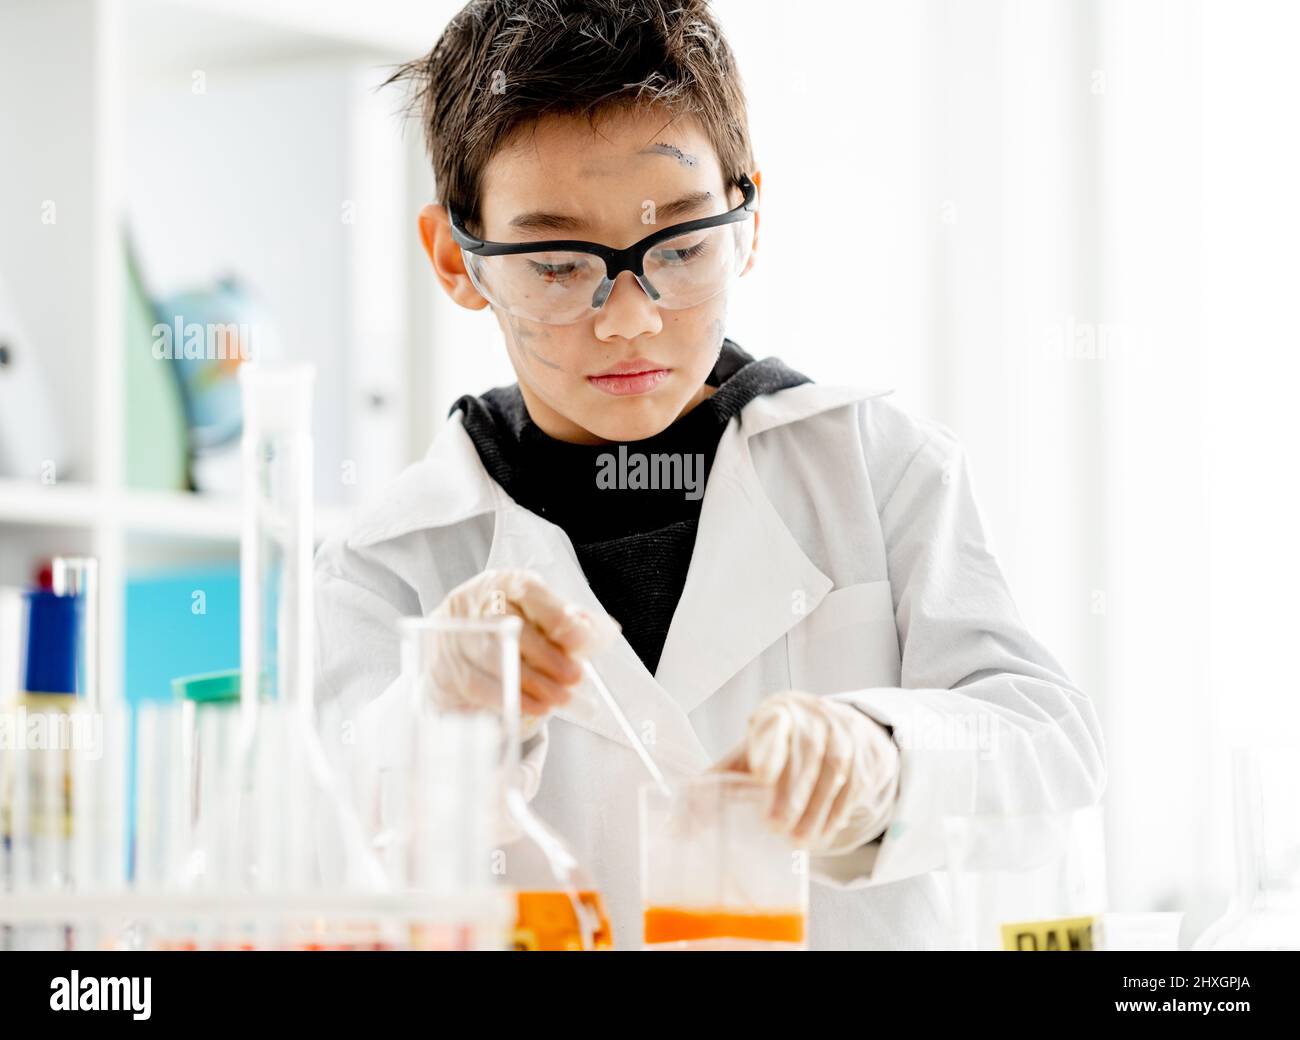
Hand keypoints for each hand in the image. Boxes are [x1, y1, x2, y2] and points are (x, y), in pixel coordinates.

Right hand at [426, 568, 618, 718]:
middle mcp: (471, 602)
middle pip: (510, 629)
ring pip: (491, 661)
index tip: (581, 640)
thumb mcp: (539, 613)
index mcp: (502, 582)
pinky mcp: (439, 665)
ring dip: (529, 685)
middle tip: (573, 679)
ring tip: (556, 700)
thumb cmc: (509, 626)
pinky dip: (505, 700)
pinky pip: (473, 686)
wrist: (457, 638)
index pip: (528, 591)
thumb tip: (601, 633)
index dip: (556, 616)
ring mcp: (451, 633)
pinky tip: (528, 707)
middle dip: (547, 659)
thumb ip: (569, 621)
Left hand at [714, 691, 899, 853]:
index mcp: (779, 713)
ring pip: (833, 771)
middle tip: (773, 827)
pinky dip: (837, 813)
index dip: (770, 746)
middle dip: (791, 793)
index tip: (760, 773)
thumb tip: (680, 821)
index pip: (775, 722)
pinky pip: (854, 785)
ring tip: (796, 841)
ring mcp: (845, 732)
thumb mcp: (752, 752)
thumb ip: (719, 781)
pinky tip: (822, 834)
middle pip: (806, 753)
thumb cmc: (783, 746)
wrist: (837, 728)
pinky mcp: (866, 753)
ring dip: (815, 809)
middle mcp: (814, 716)